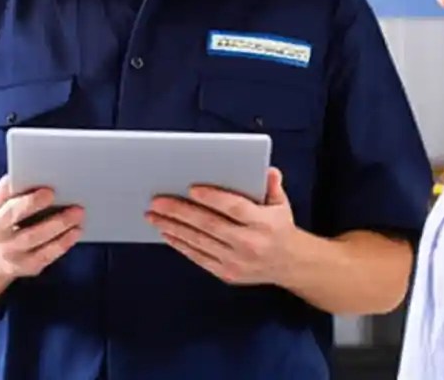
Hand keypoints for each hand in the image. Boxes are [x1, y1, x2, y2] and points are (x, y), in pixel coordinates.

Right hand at [0, 174, 83, 279]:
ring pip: (35, 240)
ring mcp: (11, 254)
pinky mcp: (26, 267)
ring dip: (59, 227)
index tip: (49, 190)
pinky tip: (76, 231)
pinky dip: (62, 244)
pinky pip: (45, 256)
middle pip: (22, 225)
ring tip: (78, 214)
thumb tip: (31, 173)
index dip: (28, 200)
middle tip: (72, 204)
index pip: (6, 206)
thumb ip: (8, 190)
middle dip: (47, 215)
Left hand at [146, 167, 295, 285]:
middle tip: (157, 201)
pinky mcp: (227, 273)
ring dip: (173, 227)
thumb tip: (267, 170)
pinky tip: (166, 233)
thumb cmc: (279, 227)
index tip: (191, 188)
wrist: (290, 264)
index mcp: (264, 223)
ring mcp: (236, 261)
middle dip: (180, 212)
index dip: (212, 198)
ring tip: (153, 216)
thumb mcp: (281, 203)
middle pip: (209, 225)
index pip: (235, 208)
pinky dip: (180, 245)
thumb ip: (271, 185)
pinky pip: (199, 257)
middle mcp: (249, 244)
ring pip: (199, 242)